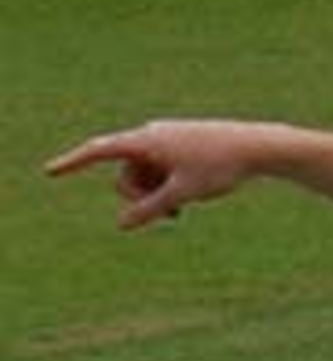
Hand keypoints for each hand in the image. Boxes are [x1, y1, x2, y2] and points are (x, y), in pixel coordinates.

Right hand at [45, 119, 259, 229]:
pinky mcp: (177, 146)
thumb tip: (122, 224)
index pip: (100, 151)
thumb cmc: (219, 167)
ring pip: (143, 176)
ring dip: (156, 196)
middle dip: (139, 197)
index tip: (51, 172)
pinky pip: (158, 171)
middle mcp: (150, 136)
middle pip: (125, 174)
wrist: (254, 146)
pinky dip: (166, 187)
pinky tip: (190, 197)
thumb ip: (150, 210)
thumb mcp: (182, 194)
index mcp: (146, 141)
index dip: (74, 162)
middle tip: (171, 214)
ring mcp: (163, 140)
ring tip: (184, 207)